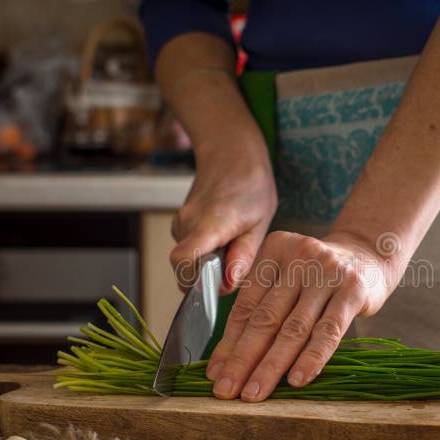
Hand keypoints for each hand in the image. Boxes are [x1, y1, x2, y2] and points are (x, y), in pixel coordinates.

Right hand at [170, 149, 276, 292]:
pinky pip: (190, 251)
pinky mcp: (179, 225)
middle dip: (208, 277)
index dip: (193, 281)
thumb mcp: (260, 222)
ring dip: (209, 264)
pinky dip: (205, 253)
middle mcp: (188, 223)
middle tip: (234, 262)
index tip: (214, 285)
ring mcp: (180, 223)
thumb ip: (244, 256)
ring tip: (233, 243)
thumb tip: (228, 285)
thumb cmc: (250, 184)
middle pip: (186, 268)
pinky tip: (224, 238)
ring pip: (188, 261)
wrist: (230, 153)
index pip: (183, 259)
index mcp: (210, 222)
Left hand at [205, 230, 393, 401]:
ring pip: (294, 328)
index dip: (229, 342)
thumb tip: (225, 362)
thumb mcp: (288, 278)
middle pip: (266, 317)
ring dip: (271, 365)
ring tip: (255, 393)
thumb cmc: (320, 276)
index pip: (247, 305)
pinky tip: (296, 380)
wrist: (370, 255)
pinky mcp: (353, 289)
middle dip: (243, 359)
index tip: (215, 374)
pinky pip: (329, 331)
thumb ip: (261, 308)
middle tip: (227, 390)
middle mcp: (299, 257)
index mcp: (275, 251)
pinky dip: (311, 358)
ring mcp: (327, 272)